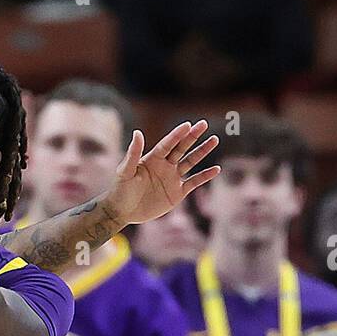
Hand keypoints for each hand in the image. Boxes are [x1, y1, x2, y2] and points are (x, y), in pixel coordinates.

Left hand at [102, 121, 219, 226]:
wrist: (122, 212)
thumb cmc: (120, 190)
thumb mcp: (125, 171)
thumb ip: (133, 153)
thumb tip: (137, 132)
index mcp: (152, 158)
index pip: (168, 144)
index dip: (177, 135)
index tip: (188, 125)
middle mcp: (164, 165)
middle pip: (181, 148)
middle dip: (193, 136)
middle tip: (204, 124)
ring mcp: (172, 178)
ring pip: (190, 162)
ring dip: (202, 152)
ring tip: (214, 140)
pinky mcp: (177, 193)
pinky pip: (194, 182)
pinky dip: (205, 176)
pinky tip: (216, 169)